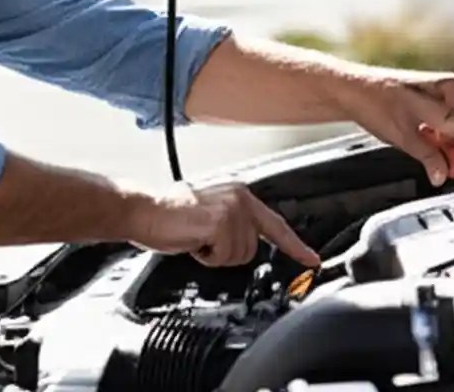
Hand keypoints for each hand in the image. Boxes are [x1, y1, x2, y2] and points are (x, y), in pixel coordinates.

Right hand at [127, 181, 320, 267]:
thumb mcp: (210, 214)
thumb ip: (234, 223)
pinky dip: (206, 257)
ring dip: (215, 255)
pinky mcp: (220, 223)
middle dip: (226, 253)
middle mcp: (240, 198)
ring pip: (239, 256)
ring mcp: (232, 210)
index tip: (312, 259)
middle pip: (252, 249)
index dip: (295, 245)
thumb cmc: (167, 215)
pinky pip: (223, 257)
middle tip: (202, 240)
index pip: (275, 224)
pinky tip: (192, 241)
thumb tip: (246, 241)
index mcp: (240, 194)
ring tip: (195, 238)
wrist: (141, 210)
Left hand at [339, 68, 453, 186]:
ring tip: (440, 165)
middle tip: (453, 171)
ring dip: (448, 147)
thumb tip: (443, 174)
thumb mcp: (405, 135)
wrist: (349, 90)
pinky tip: (428, 150)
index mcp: (450, 90)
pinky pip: (440, 125)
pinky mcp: (425, 104)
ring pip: (453, 128)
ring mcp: (436, 97)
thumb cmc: (374, 101)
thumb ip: (429, 157)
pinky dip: (437, 139)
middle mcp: (447, 91)